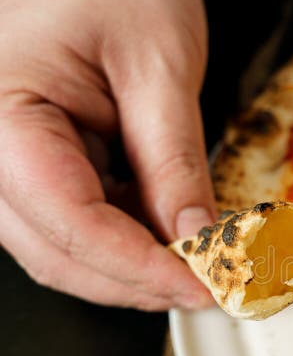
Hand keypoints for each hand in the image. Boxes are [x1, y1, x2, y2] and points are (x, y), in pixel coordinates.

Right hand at [0, 0, 214, 309]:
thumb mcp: (158, 67)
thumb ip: (174, 162)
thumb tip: (198, 239)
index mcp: (2, 118)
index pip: (72, 224)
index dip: (143, 269)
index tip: (203, 288)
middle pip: (59, 251)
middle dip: (138, 280)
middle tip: (209, 288)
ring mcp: (6, 157)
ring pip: (64, 244)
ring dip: (133, 264)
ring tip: (199, 260)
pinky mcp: (33, 157)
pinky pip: (74, 216)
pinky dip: (125, 234)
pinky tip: (171, 230)